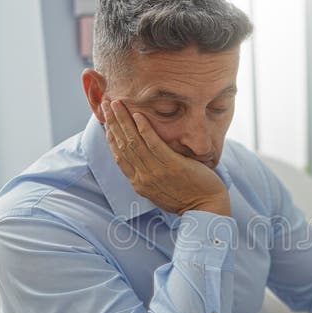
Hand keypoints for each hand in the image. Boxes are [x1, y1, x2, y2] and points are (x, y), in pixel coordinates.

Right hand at [102, 100, 230, 216]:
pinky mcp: (172, 166)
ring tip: (118, 103)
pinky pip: (154, 144)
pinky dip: (145, 129)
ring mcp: (157, 172)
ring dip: (124, 120)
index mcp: (139, 183)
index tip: (106, 120)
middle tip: (107, 104)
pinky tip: (139, 115)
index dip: (111, 136)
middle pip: (122, 145)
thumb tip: (142, 159)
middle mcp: (143, 178)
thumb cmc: (186, 198)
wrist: (205, 210)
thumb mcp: (159, 190)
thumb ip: (148, 175)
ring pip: (134, 142)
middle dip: (113, 122)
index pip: (119, 156)